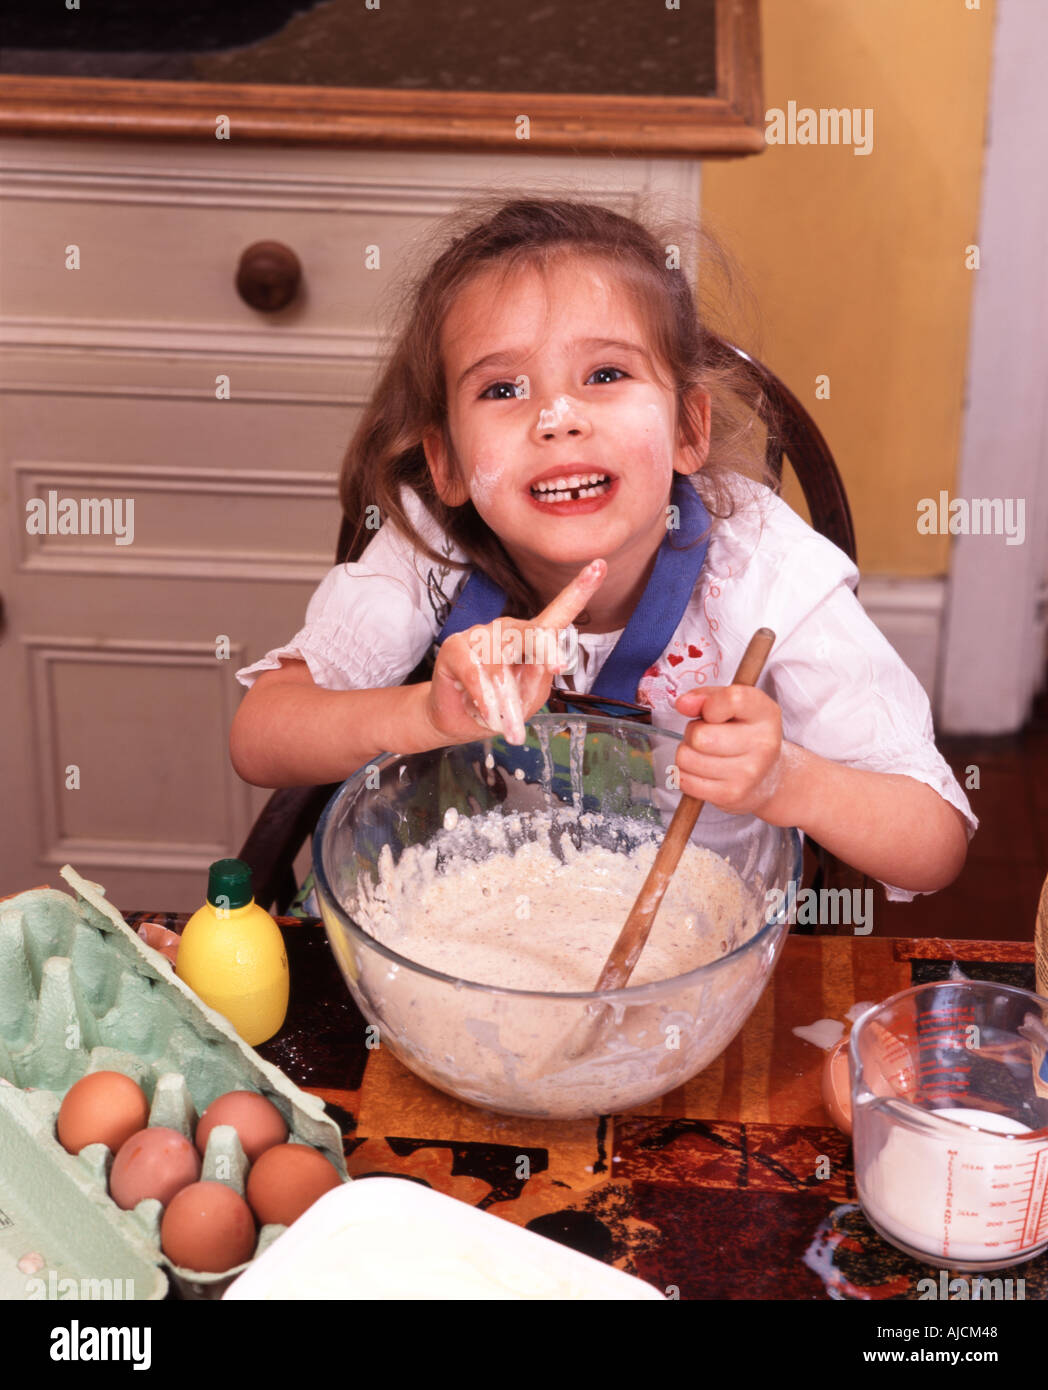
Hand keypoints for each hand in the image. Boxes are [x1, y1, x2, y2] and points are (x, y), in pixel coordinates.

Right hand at [424, 559, 606, 745]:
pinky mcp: (455, 647)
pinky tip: (485, 709)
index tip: (599, 565)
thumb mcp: (530, 697)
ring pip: (500, 662)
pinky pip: (475, 671)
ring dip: (504, 698)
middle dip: (546, 650)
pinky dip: (483, 697)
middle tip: (556, 666)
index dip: (579, 589)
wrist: (460, 722)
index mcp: (532, 639)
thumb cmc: (501, 707)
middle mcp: (507, 629)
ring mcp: (480, 634)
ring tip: (501, 717)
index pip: (558, 612)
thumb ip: (541, 677)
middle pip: (533, 632)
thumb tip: (547, 660)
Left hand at [673, 684, 783, 817]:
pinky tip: (703, 771)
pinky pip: (684, 780)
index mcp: (765, 713)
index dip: (710, 704)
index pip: (733, 699)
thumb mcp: (733, 706)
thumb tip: (683, 703)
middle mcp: (762, 744)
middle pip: (700, 736)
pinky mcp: (730, 795)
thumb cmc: (743, 734)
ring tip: (705, 753)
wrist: (766, 778)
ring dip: (687, 753)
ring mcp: (748, 773)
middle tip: (705, 735)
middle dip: (692, 732)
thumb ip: (706, 697)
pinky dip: (686, 774)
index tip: (709, 712)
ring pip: (686, 757)